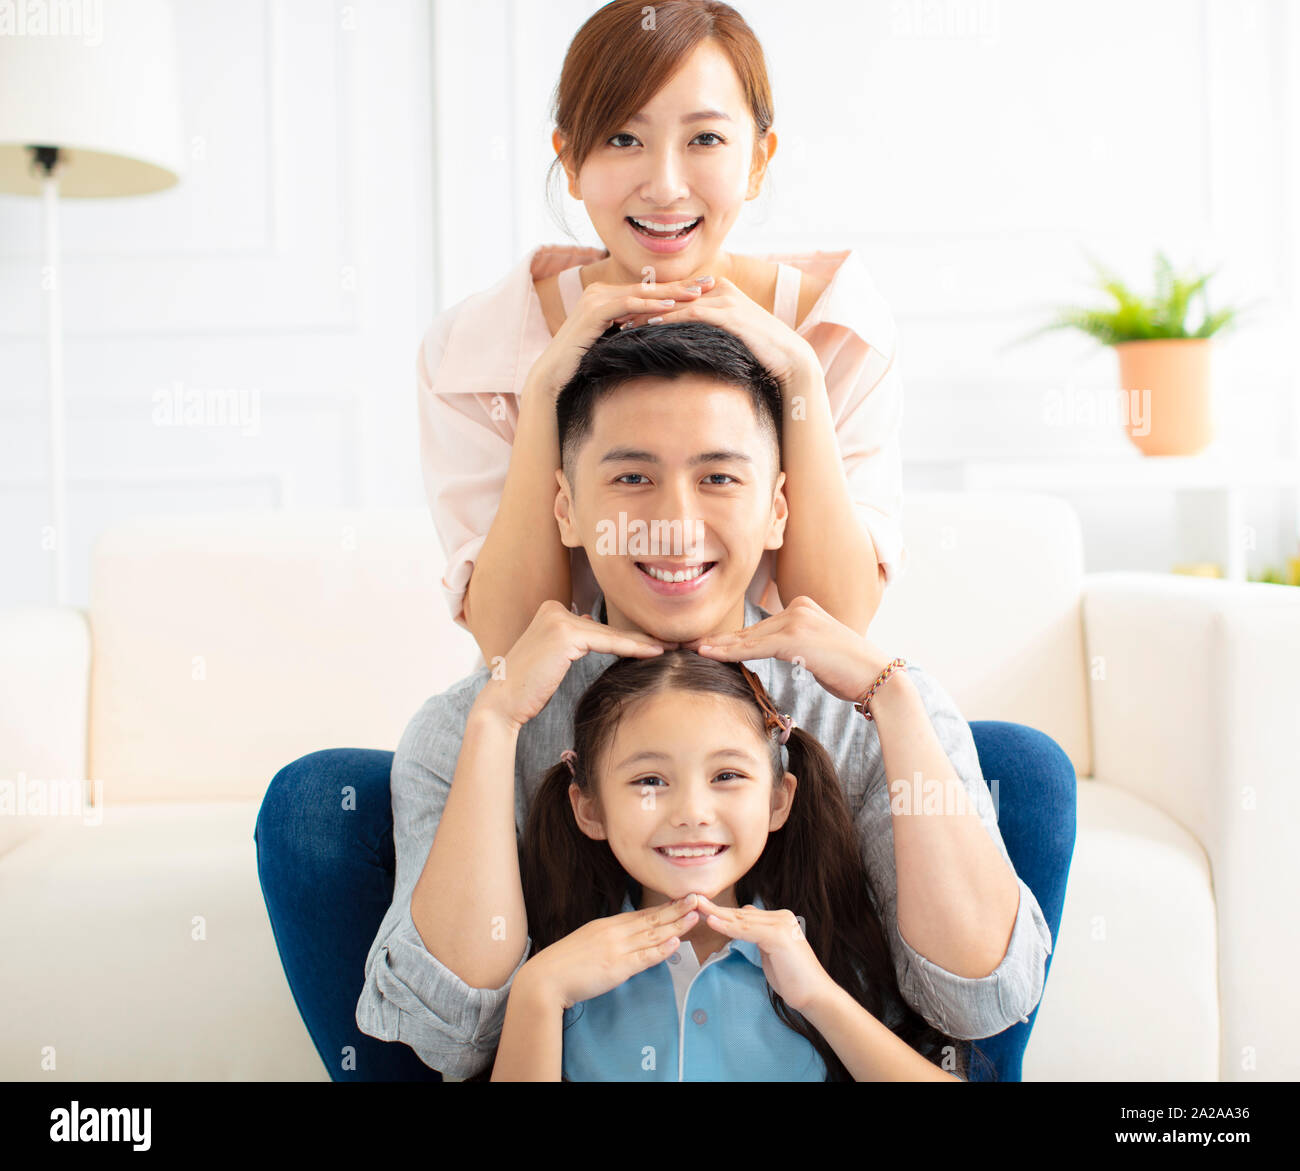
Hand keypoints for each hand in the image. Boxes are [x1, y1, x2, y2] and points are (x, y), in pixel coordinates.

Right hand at [473, 599, 673, 730]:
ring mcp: (558, 618)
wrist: (503, 702)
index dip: (628, 636)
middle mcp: (554, 608)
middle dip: (639, 637)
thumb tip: (596, 630)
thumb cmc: (530, 688)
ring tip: (672, 646)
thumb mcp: (555, 658)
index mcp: (552, 611)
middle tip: (674, 641)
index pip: (599, 626)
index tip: (656, 642)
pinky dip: (633, 647)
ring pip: (611, 634)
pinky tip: (655, 651)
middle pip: (607, 627)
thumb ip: (574, 641)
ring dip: (643, 642)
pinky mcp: (565, 633)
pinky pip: (608, 641)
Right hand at [521, 894, 702, 1009]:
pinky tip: (676, 942)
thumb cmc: (564, 964)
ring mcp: (617, 949)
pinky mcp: (617, 967)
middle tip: (697, 897)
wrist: (546, 977)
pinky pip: (644, 957)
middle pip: (652, 919)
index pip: (642, 914)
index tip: (681, 900)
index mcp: (608, 925)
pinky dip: (662, 950)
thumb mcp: (587, 942)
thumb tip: (622, 940)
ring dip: (676, 925)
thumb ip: (606, 939)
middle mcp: (615, 932)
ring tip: (695, 915)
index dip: (664, 907)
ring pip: (653, 935)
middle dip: (677, 909)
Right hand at [527, 275, 714, 400]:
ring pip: (641, 292)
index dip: (677, 290)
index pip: (648, 291)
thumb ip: (633, 335)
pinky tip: (671, 307)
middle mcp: (600, 293)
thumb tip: (661, 340)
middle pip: (649, 287)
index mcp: (607, 298)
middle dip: (681, 285)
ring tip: (698, 293)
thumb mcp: (615, 346)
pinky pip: (627, 304)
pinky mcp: (593, 310)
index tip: (705, 290)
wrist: (555, 377)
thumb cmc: (585, 367)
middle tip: (711, 282)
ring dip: (671, 293)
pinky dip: (649, 305)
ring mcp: (595, 299)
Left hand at [616, 275, 818, 387]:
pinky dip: (668, 319)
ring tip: (623, 322)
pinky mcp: (729, 314)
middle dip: (642, 304)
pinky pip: (691, 313)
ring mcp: (725, 300)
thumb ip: (708, 333)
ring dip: (649, 311)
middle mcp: (721, 290)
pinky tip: (649, 326)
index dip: (649, 304)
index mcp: (720, 291)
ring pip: (677, 302)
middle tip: (614, 314)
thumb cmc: (760, 353)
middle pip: (672, 295)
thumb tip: (686, 344)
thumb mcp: (729, 338)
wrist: (790, 358)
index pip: (676, 295)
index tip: (624, 314)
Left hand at [680, 594, 896, 707]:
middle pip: (750, 630)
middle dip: (718, 639)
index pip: (759, 628)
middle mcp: (798, 607)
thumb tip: (773, 653)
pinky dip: (731, 652)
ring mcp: (797, 619)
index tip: (706, 643)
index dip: (731, 638)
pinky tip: (711, 654)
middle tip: (686, 644)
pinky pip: (756, 647)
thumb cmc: (850, 672)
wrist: (877, 677)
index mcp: (802, 608)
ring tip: (690, 649)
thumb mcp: (816, 653)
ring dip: (718, 645)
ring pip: (749, 637)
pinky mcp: (796, 636)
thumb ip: (794, 648)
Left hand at [693, 893, 833, 1013]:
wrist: (815, 995)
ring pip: (741, 919)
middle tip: (692, 899)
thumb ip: (759, 936)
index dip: (723, 912)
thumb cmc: (793, 978)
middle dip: (715, 908)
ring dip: (716, 913)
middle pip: (741, 913)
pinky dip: (727, 926)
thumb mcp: (771, 953)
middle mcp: (781, 917)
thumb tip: (744, 921)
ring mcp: (781, 924)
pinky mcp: (778, 936)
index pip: (745, 914)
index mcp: (780, 919)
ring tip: (696, 906)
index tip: (702, 907)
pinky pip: (746, 930)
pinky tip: (712, 921)